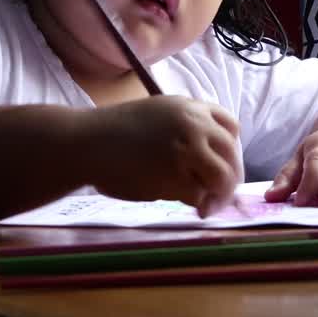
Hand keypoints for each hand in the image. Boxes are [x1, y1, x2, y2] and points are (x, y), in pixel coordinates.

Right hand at [81, 96, 242, 217]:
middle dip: (230, 176)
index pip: (230, 127)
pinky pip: (201, 195)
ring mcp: (186, 150)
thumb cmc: (113, 131)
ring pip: (223, 177)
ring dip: (221, 195)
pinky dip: (201, 205)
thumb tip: (207, 154)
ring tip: (210, 205)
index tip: (222, 164)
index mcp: (189, 107)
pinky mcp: (175, 177)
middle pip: (231, 154)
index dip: (230, 149)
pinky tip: (195, 209)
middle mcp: (193, 125)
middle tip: (221, 193)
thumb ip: (184, 126)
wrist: (86, 143)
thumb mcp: (157, 113)